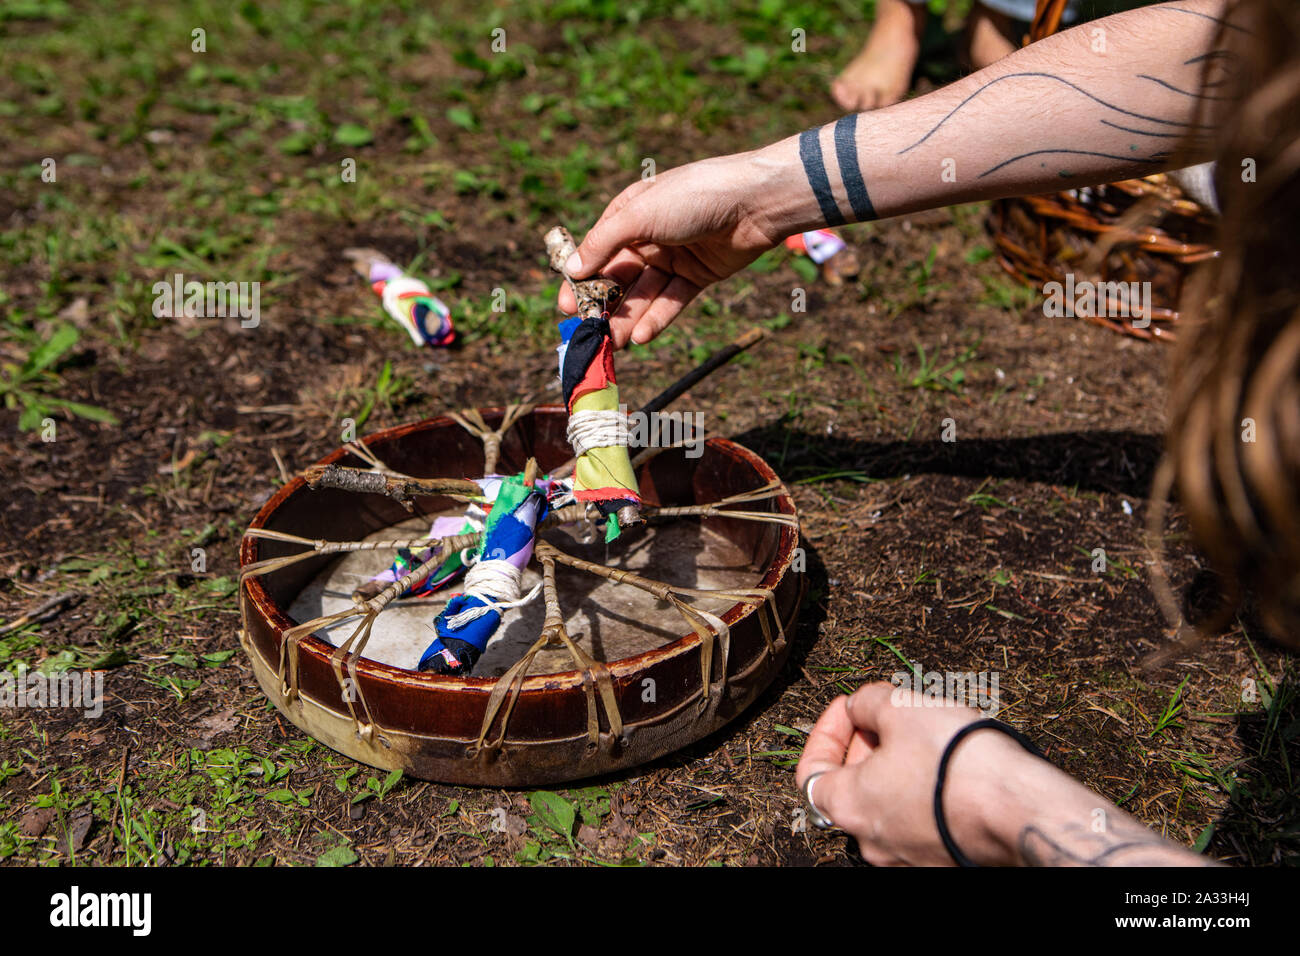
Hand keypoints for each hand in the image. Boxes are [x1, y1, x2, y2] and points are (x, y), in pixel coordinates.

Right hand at [558, 153, 783, 347]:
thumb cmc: (694, 195)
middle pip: (620, 278)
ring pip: (644, 295)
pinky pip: (671, 301)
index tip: (567, 308)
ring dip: (628, 319)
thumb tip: (572, 270)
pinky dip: (657, 319)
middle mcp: (648, 237)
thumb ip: (604, 243)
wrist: (755, 201)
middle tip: (591, 334)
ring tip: (615, 344)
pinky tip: (642, 337)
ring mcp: (673, 258)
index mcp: (629, 214)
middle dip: (605, 306)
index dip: (581, 281)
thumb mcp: (640, 214)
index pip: (597, 252)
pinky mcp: (697, 276)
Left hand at [796, 682, 1040, 865]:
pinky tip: (949, 764)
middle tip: (890, 715)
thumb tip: (859, 707)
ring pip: (888, 803)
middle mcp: (872, 843)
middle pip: (851, 787)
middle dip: (865, 743)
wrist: (1021, 809)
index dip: (825, 730)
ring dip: (897, 765)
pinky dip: (923, 789)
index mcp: (847, 808)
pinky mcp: (945, 860)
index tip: (848, 706)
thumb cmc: (954, 758)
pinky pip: (921, 820)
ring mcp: (909, 858)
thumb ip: (866, 703)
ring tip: (924, 734)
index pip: (810, 771)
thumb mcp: (900, 707)